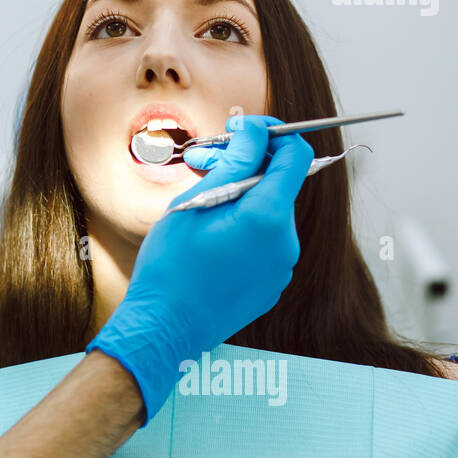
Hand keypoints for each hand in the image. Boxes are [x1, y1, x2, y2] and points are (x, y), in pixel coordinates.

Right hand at [85, 115, 313, 425]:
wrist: (164, 328)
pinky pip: (263, 242)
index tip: (238, 130)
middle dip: (243, 165)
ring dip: (240, 197)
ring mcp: (281, 267)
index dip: (268, 134)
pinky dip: (241, 227)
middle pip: (277, 184)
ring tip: (199, 203)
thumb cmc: (170, 266)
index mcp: (268, 216)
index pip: (294, 155)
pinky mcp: (271, 285)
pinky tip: (208, 236)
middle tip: (202, 162)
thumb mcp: (195, 203)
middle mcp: (285, 242)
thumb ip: (234, 161)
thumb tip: (256, 129)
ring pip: (268, 213)